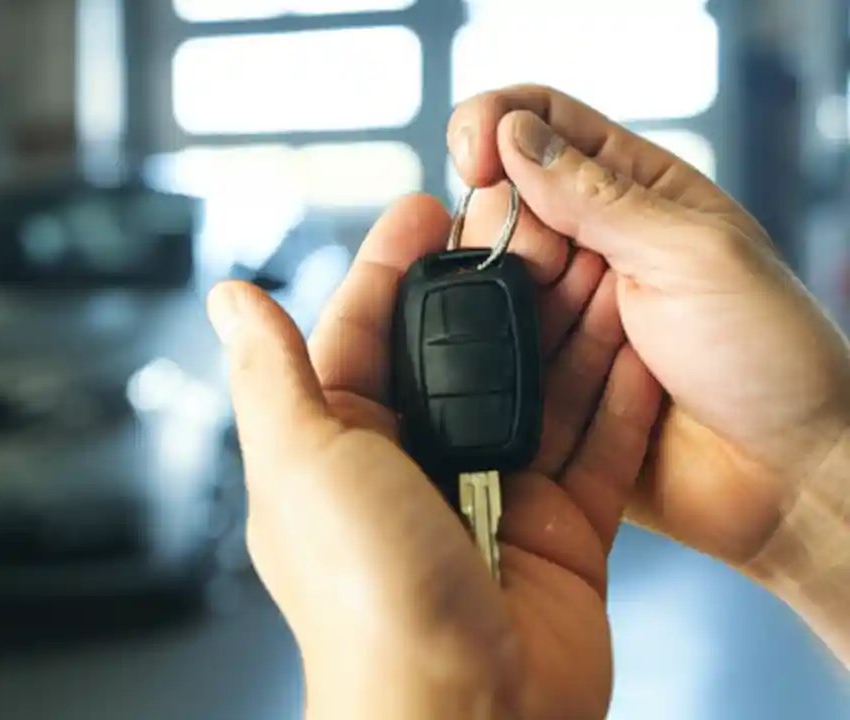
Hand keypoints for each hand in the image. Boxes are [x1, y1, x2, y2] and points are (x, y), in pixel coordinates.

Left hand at [208, 195, 661, 718]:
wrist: (466, 712)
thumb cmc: (366, 602)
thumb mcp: (303, 462)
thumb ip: (273, 374)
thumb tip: (230, 300)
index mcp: (336, 446)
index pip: (361, 329)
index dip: (389, 264)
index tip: (426, 207)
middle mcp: (411, 467)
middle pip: (455, 353)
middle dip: (489, 290)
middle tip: (525, 226)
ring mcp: (488, 495)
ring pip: (531, 389)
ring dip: (562, 330)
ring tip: (588, 263)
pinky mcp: (558, 529)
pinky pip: (594, 447)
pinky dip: (616, 399)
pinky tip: (632, 346)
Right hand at [448, 85, 849, 659]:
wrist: (787, 478)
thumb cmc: (772, 358)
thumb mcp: (694, 256)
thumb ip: (598, 196)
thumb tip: (512, 132)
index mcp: (635, 192)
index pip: (540, 123)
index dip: (493, 124)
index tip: (472, 158)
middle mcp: (588, 247)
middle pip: (494, 203)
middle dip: (506, 228)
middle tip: (556, 268)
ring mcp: (558, 315)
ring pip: (477, 279)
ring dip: (509, 300)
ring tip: (582, 334)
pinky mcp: (537, 378)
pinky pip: (481, 353)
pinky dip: (493, 357)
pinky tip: (538, 375)